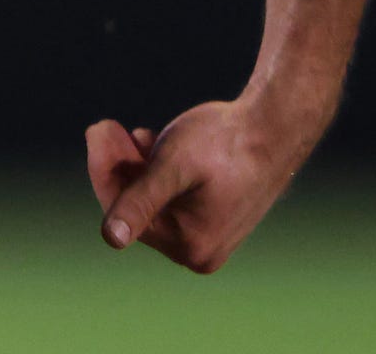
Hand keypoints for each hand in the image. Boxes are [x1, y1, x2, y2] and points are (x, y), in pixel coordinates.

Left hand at [84, 99, 317, 273]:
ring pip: (151, 198)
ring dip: (135, 164)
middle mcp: (199, 251)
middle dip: (118, 165)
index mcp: (191, 247)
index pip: (124, 212)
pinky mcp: (212, 216)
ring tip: (135, 132)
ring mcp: (207, 236)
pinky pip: (170, 197)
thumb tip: (111, 239)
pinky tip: (151, 141)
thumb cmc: (225, 142)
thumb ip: (139, 201)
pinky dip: (156, 170)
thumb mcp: (172, 167)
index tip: (98, 127)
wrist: (277, 124)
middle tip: (108, 124)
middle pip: (137, 207)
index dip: (104, 168)